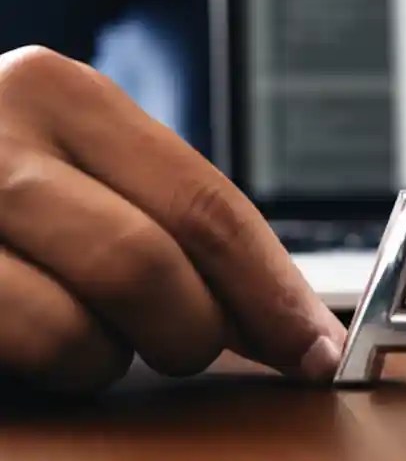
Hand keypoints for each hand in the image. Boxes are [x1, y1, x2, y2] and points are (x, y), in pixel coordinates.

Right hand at [0, 46, 344, 393]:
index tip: (319, 350)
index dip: (275, 293)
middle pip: (152, 268)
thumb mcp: (67, 161)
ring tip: (87, 332)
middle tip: (191, 346)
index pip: (207, 207)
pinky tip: (30, 336)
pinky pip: (19, 348)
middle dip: (194, 333)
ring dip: (109, 360)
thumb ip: (160, 212)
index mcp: (58, 92)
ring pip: (80, 329)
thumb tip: (282, 311)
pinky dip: (46, 368)